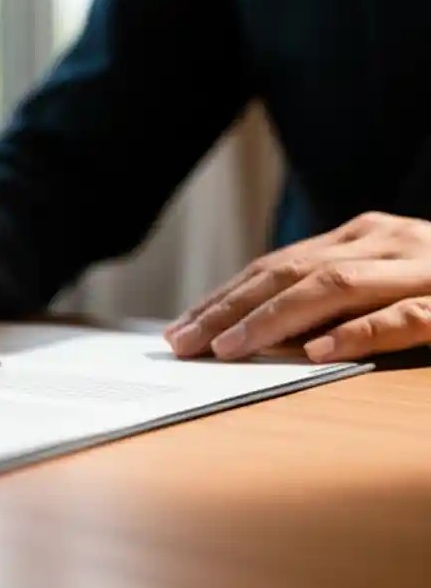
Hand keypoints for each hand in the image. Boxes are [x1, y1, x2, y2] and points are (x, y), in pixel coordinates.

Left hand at [165, 212, 430, 362]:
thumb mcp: (388, 284)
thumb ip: (335, 299)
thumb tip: (255, 332)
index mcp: (367, 237)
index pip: (277, 267)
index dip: (224, 297)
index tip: (180, 328)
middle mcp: (389, 242)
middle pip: (290, 274)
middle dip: (229, 310)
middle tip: (183, 343)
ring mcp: (426, 269)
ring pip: (334, 288)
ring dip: (273, 320)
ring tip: (229, 349)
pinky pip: (404, 318)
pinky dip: (357, 333)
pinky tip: (316, 351)